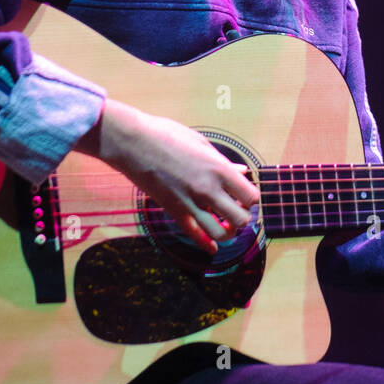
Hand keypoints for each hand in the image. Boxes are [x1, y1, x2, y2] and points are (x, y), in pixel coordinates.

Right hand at [78, 99, 259, 252]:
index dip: (250, 198)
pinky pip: (193, 234)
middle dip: (242, 217)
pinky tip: (212, 248)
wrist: (133, 142)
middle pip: (241, 219)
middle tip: (236, 210)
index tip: (243, 194)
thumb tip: (241, 171)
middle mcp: (208, 189)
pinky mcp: (173, 210)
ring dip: (227, 232)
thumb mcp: (201, 143)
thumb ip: (223, 162)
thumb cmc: (167, 135)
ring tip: (225, 223)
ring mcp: (190, 202)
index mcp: (219, 169)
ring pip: (220, 233)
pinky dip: (205, 244)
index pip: (250, 196)